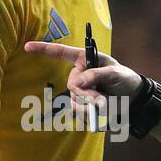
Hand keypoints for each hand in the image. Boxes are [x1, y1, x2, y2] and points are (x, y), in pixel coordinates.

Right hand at [23, 41, 141, 109]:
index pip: (61, 53)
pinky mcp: (82, 106)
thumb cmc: (125, 79)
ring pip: (75, 101)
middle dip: (87, 94)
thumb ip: (95, 75)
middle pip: (72, 85)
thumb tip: (76, 83)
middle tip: (102, 98)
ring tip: (105, 103)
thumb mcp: (114, 73)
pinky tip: (100, 111)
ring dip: (90, 105)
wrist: (132, 99)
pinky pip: (79, 111)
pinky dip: (89, 113)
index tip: (27, 47)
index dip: (44, 49)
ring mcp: (80, 91)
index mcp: (84, 59)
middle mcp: (79, 74)